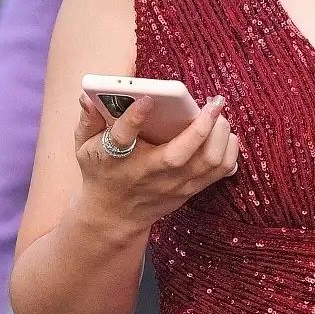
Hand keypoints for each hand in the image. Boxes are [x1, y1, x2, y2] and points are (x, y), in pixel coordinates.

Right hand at [74, 90, 238, 228]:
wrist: (114, 216)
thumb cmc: (102, 173)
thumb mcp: (84, 147)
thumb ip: (88, 120)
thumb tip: (87, 97)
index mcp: (116, 159)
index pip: (122, 138)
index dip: (134, 118)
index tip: (148, 100)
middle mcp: (148, 174)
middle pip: (179, 154)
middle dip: (201, 126)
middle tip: (214, 103)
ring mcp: (172, 185)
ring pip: (208, 162)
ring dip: (221, 136)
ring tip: (219, 116)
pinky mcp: (189, 190)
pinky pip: (219, 171)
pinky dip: (229, 151)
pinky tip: (225, 134)